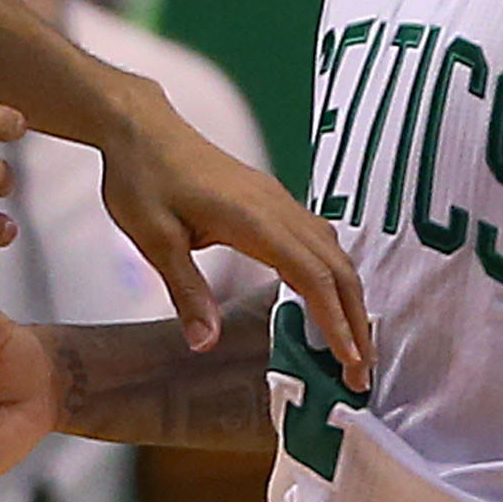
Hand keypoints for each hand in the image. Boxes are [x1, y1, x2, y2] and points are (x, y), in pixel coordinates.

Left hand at [95, 74, 370, 374]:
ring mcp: (278, 200)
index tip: (350, 362)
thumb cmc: (142, 178)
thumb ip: (186, 291)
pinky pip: (319, 238)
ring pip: (334, 252)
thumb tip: (205, 343)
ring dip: (350, 299)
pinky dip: (334, 274)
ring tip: (354, 344)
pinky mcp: (271, 198)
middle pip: (337, 268)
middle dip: (356, 321)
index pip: (312, 277)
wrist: (140, 128)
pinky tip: (330, 296)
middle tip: (362, 372)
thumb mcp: (154, 239)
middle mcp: (277, 207)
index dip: (335, 322)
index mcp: (254, 219)